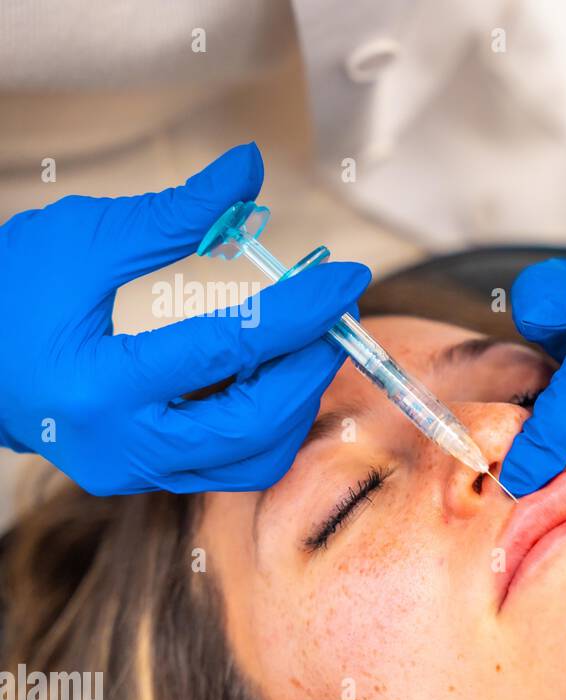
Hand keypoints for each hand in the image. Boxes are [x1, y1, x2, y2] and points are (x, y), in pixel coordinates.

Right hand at [0, 143, 370, 493]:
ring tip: (304, 344)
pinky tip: (270, 373)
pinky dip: (267, 421)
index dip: (300, 311)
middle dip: (310, 368)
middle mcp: (122, 446)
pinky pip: (233, 463)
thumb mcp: (86, 238)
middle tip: (335, 318)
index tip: (346, 278)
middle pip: (257, 423)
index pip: (230, 347)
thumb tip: (250, 169)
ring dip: (296, 401)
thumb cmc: (10, 291)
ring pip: (255, 458)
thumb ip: (177, 213)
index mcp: (100, 384)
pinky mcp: (148, 478)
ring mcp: (136, 472)